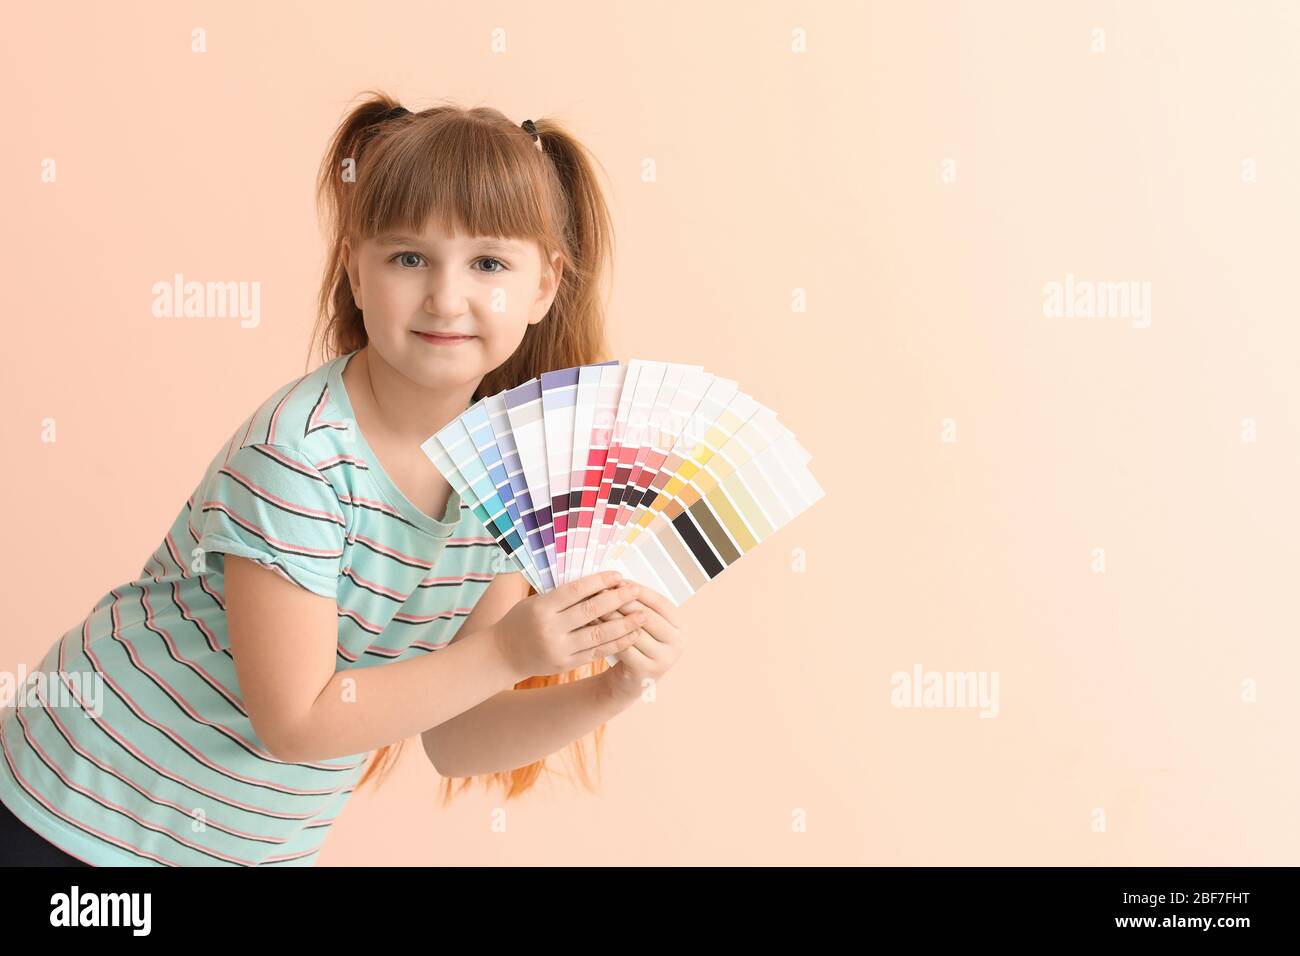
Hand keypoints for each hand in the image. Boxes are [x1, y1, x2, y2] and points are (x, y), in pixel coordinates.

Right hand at [490, 572, 646, 679]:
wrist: (503, 655)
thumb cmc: (521, 621)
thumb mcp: (534, 601)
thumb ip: (561, 593)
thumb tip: (595, 579)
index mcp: (542, 607)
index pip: (577, 590)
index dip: (600, 581)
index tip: (619, 576)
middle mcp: (551, 628)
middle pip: (591, 611)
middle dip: (618, 599)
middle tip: (637, 591)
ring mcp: (559, 649)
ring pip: (599, 635)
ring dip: (625, 624)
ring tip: (643, 614)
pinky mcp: (566, 664)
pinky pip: (597, 653)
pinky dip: (617, 644)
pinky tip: (632, 635)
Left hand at [594, 582, 686, 703]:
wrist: (632, 681)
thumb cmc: (638, 647)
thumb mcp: (646, 625)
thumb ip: (639, 605)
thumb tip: (618, 582)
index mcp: (681, 627)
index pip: (659, 602)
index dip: (638, 589)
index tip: (619, 580)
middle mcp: (678, 643)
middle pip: (646, 615)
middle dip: (622, 601)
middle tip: (602, 591)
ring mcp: (664, 659)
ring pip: (633, 630)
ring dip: (612, 616)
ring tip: (594, 606)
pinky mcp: (646, 671)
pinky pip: (623, 646)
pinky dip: (607, 633)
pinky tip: (593, 625)